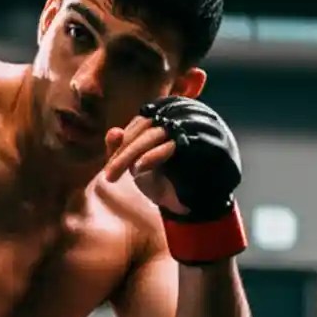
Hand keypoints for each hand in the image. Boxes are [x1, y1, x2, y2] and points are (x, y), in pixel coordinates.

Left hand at [103, 96, 241, 220]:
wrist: (194, 203)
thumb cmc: (165, 178)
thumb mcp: (138, 161)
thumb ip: (123, 146)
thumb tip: (113, 132)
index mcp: (173, 113)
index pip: (142, 122)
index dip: (123, 142)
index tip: (109, 165)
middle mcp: (189, 114)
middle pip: (147, 126)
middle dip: (124, 150)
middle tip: (109, 174)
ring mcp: (200, 127)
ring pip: (156, 134)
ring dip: (133, 153)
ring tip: (119, 173)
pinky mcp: (207, 144)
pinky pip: (175, 145)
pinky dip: (153, 155)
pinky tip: (139, 168)